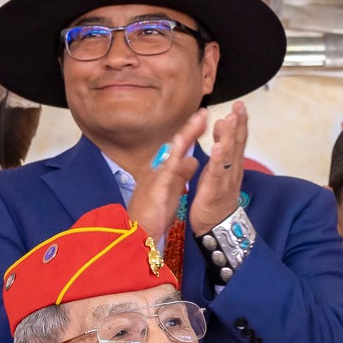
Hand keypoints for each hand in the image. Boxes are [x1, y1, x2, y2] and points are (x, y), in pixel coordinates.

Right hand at [126, 110, 207, 245]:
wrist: (138, 231)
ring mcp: (157, 174)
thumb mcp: (173, 189)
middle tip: (204, 112)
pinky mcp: (157, 185)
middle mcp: (159, 167)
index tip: (204, 119)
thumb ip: (182, 174)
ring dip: (187, 134)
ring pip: (174, 150)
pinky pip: (169, 167)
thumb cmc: (155, 213)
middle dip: (191, 127)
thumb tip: (192, 160)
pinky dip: (177, 153)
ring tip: (199, 119)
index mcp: (165, 169)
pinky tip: (184, 142)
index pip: (180, 148)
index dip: (192, 133)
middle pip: (177, 144)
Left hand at [188, 103, 249, 233]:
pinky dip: (218, 159)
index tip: (240, 106)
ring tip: (229, 120)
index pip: (239, 140)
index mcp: (233, 164)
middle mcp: (233, 169)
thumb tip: (223, 126)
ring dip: (229, 137)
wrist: (217, 224)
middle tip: (239, 107)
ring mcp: (225, 180)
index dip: (240, 123)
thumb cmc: (216, 195)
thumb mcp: (219, 168)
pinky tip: (218, 147)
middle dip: (238, 125)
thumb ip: (222, 148)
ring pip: (229, 156)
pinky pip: (217, 173)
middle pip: (237, 144)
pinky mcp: (214, 190)